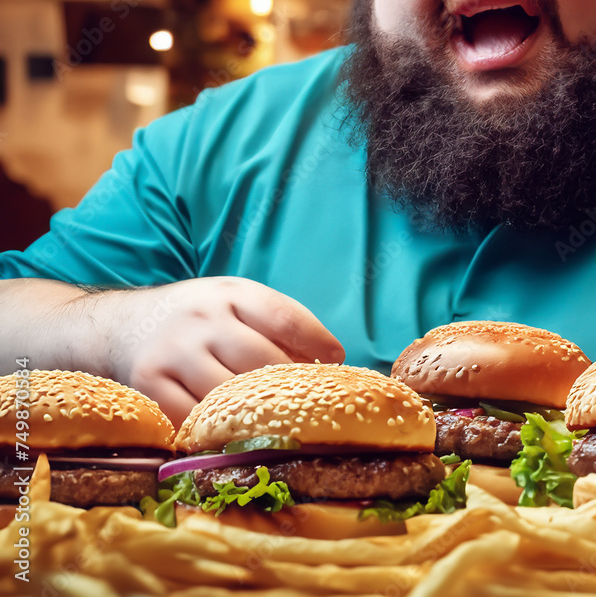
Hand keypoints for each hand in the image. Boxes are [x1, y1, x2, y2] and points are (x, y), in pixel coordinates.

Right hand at [102, 277, 344, 424]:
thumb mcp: (236, 302)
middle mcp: (202, 319)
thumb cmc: (199, 319)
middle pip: (262, 362)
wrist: (124, 325)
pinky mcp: (150, 383)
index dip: (317, 342)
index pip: (284, 317)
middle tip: (310, 406)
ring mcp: (174, 351)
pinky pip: (192, 417)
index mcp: (231, 294)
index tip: (337, 361)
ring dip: (257, 415)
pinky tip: (231, 436)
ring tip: (276, 426)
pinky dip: (215, 432)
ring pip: (229, 395)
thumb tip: (330, 360)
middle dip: (290, 386)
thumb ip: (278, 324)